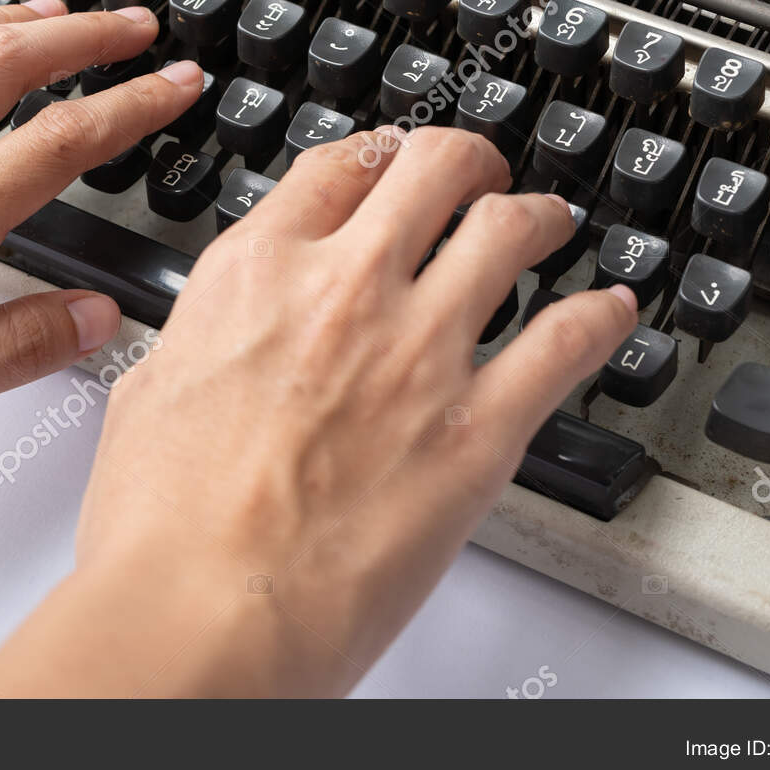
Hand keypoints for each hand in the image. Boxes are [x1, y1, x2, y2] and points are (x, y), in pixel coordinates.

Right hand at [0, 125, 638, 696]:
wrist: (204, 613)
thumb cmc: (164, 528)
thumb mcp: (154, 390)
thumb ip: (208, 338)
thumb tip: (223, 332)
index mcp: (258, 272)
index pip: (341, 164)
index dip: (379, 156)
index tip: (394, 168)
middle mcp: (346, 289)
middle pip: (437, 166)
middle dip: (470, 161)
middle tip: (481, 178)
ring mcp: (421, 351)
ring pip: (511, 230)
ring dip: (538, 217)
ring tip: (550, 224)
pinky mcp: (480, 427)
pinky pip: (567, 342)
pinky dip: (602, 317)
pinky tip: (614, 311)